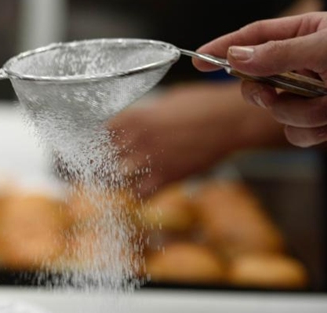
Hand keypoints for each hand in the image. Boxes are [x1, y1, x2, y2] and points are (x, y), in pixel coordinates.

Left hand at [108, 82, 286, 195]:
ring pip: (117, 179)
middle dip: (100, 164)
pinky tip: (141, 189)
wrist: (231, 120)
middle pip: (103, 159)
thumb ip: (144, 115)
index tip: (95, 147)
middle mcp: (137, 139)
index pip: (99, 134)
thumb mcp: (166, 102)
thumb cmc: (203, 105)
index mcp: (134, 117)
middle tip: (99, 168)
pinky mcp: (167, 177)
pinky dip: (138, 194)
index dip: (96, 142)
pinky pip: (140, 195)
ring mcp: (151, 160)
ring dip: (116, 181)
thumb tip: (131, 124)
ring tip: (118, 180)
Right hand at [195, 11, 326, 147]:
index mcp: (309, 35)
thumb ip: (278, 54)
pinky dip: (313, 130)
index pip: (255, 37)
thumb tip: (237, 56)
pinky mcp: (314, 120)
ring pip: (274, 110)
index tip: (199, 58)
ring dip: (303, 113)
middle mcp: (305, 63)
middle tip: (272, 94)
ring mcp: (308, 93)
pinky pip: (291, 132)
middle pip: (257, 78)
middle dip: (268, 92)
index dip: (225, 47)